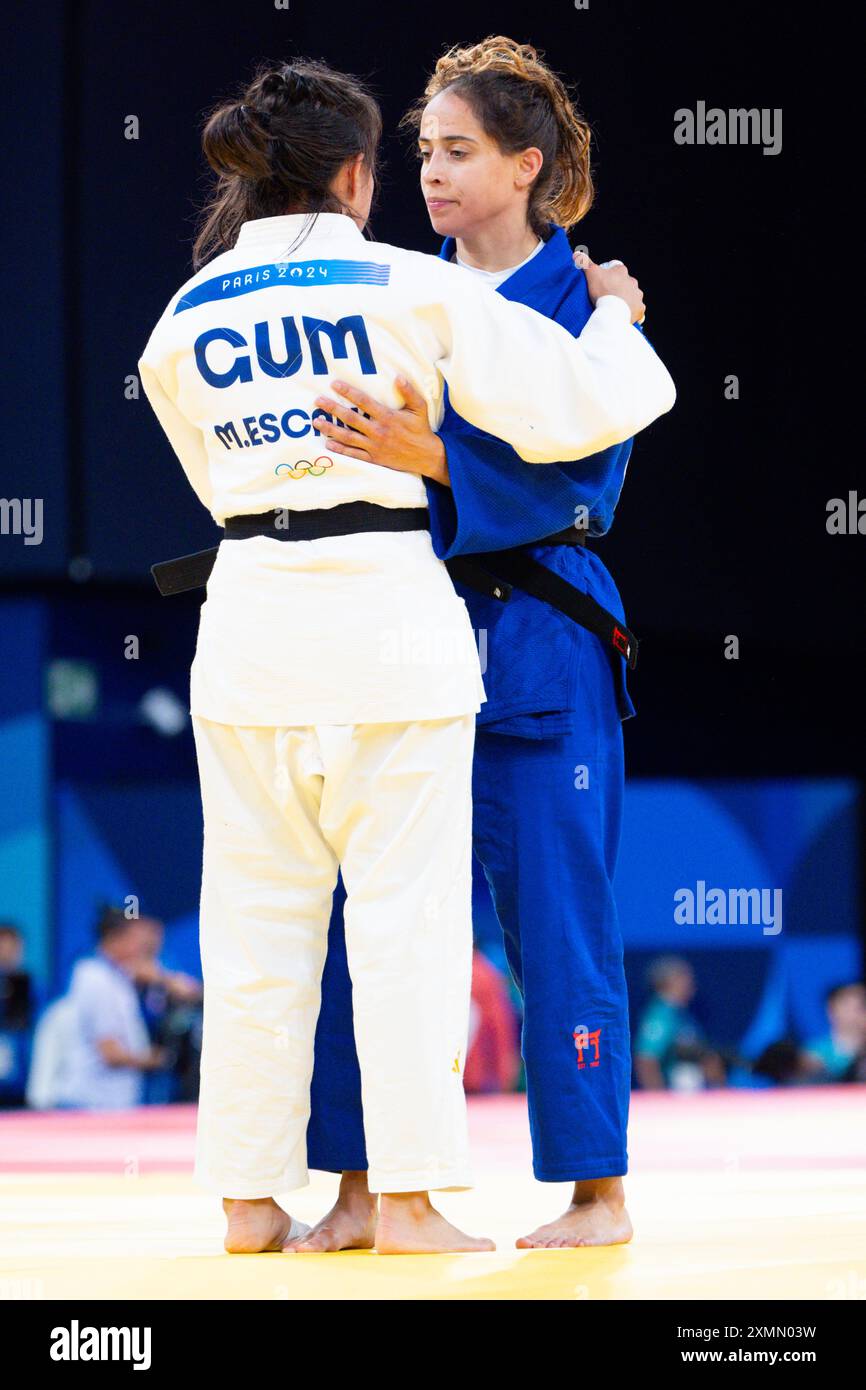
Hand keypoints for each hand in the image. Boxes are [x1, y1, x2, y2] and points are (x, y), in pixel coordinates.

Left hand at [312, 377, 449, 484]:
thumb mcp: (419, 408)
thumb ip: (409, 392)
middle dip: (332, 409)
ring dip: (331, 429)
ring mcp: (374, 446)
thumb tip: (398, 376)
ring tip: (316, 422)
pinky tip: (328, 443)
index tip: (334, 384)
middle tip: (318, 401)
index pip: (363, 401)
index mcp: (387, 417)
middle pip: (350, 418)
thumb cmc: (421, 430)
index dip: (348, 391)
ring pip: (348, 437)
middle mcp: (378, 431)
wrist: (426, 456)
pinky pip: (353, 454)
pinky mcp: (374, 458)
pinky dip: (340, 449)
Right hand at [573, 251, 645, 324]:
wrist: (613, 312)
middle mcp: (632, 281)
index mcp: (622, 271)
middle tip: (607, 296)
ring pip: (632, 295)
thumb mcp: (591, 274)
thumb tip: (576, 254)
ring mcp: (637, 295)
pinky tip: (623, 314)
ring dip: (626, 299)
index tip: (602, 282)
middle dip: (618, 287)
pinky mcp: (640, 308)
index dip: (608, 274)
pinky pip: (637, 308)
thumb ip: (585, 263)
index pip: (616, 269)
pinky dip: (631, 310)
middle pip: (625, 282)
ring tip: (615, 306)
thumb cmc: (602, 291)